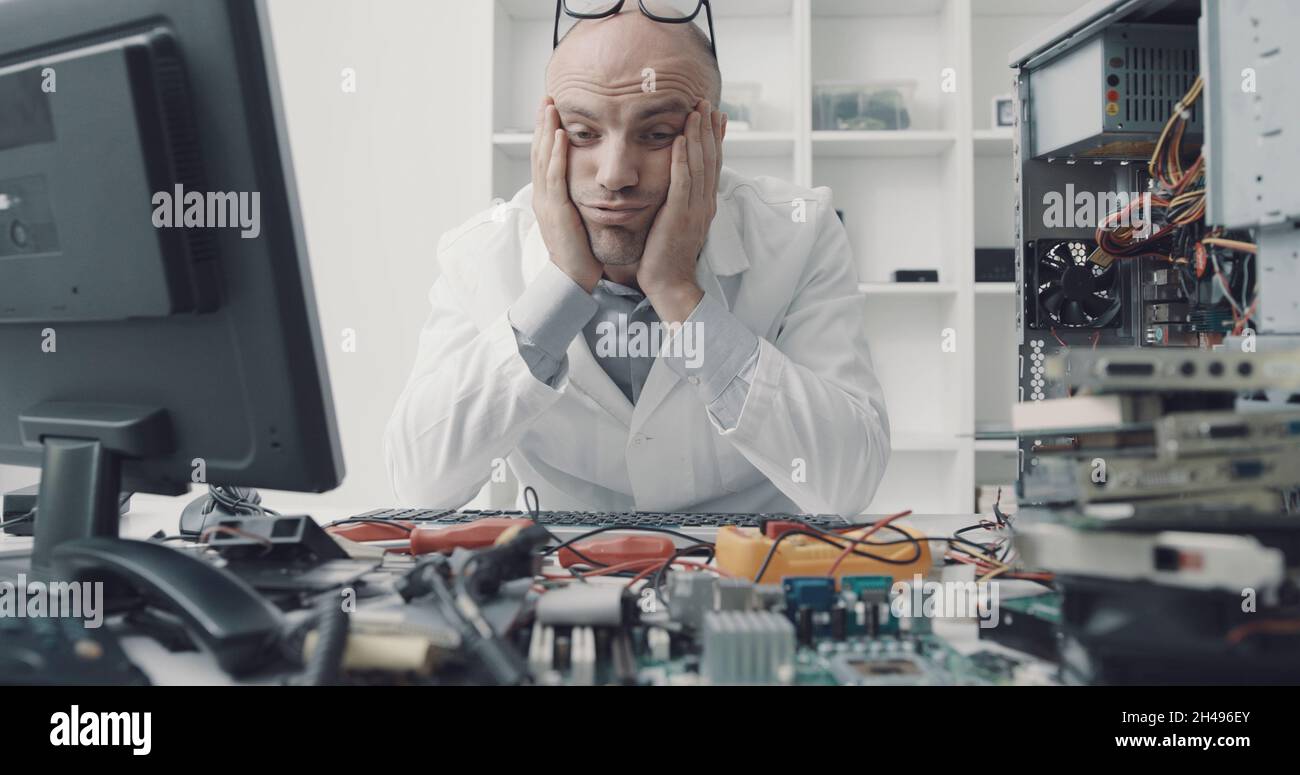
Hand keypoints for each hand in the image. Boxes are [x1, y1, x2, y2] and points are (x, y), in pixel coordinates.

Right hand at [531, 97, 600, 292]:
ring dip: (545, 130)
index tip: (552, 110)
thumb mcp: (578, 218)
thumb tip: (588, 183)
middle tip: (546, 98)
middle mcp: (543, 196)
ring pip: (543, 159)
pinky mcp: (555, 210)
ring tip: (550, 107)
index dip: (546, 133)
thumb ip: (579, 198)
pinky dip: (555, 154)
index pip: (545, 158)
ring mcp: (546, 202)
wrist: (574, 277)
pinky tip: (558, 136)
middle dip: (542, 124)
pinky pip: (554, 177)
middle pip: (539, 152)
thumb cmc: (581, 251)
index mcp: (549, 197)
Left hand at [638, 100, 725, 323]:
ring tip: (696, 110)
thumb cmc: (667, 255)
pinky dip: (682, 159)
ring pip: (700, 165)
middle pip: (711, 158)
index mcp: (705, 204)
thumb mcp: (677, 222)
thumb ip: (679, 200)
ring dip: (698, 135)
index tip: (713, 115)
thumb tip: (676, 183)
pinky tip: (680, 139)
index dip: (714, 138)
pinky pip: (682, 182)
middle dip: (709, 128)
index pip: (713, 163)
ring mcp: (695, 209)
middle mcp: (705, 203)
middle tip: (706, 101)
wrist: (669, 284)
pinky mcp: (680, 216)